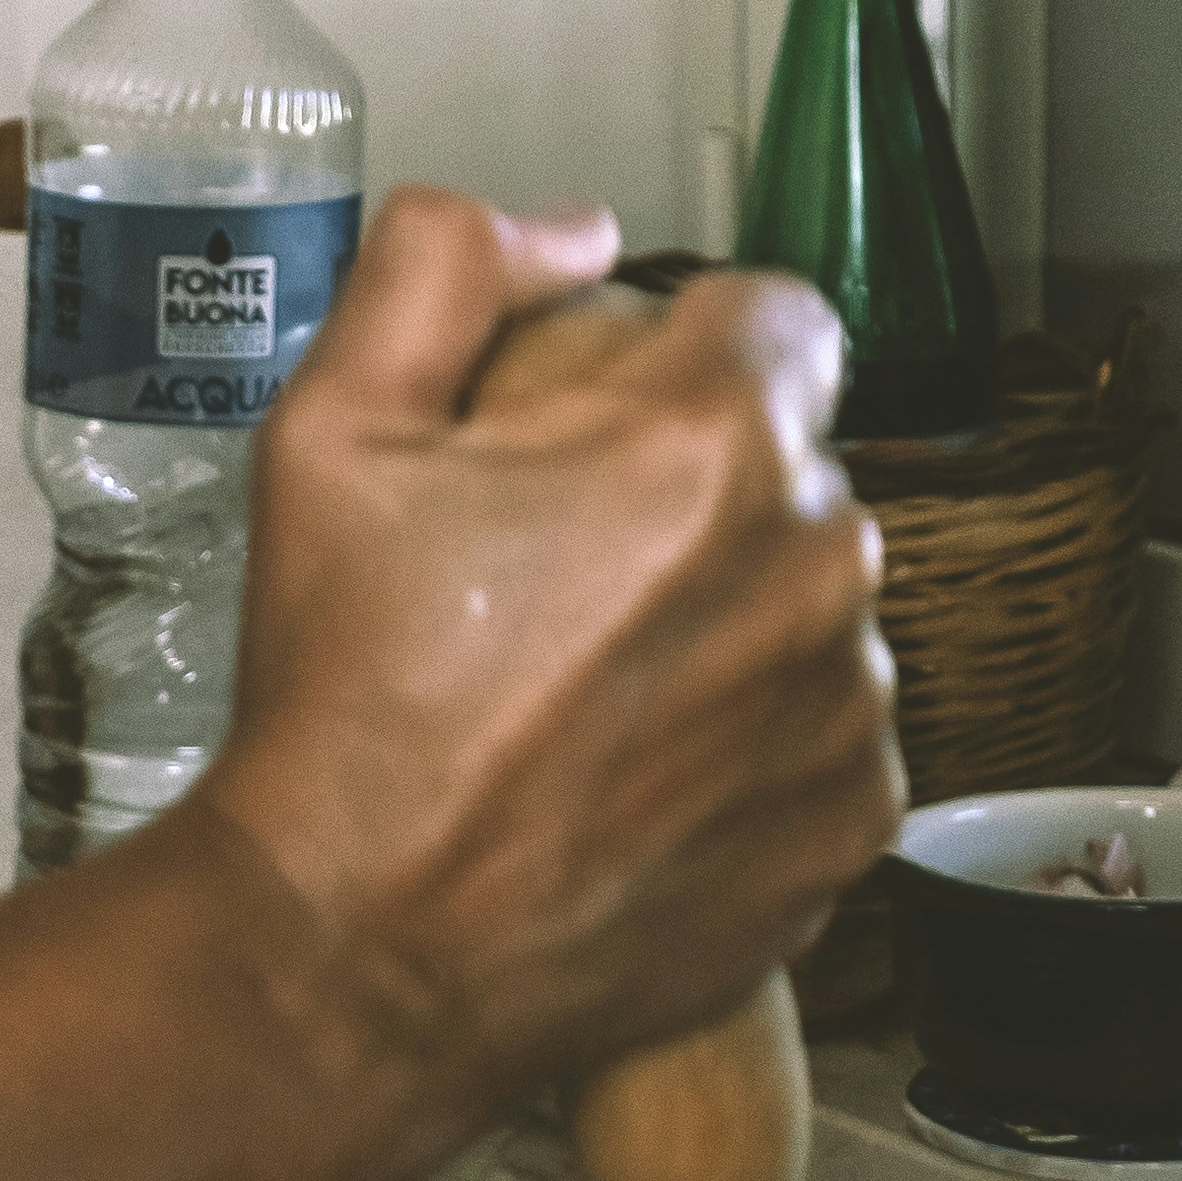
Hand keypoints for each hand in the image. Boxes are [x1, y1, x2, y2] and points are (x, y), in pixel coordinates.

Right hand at [201, 193, 904, 1116]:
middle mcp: (813, 566)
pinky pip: (824, 732)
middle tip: (554, 570)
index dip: (685, 347)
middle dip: (691, 491)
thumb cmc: (347, 707)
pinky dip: (748, 742)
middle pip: (788, 466)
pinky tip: (631, 773)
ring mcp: (844, 705)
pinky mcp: (850, 821)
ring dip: (724, 618)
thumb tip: (573, 233)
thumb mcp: (331, 429)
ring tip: (584, 690)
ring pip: (808, 601)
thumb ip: (447, 264)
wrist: (363, 947)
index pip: (779, 316)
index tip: (615, 411)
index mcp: (706, 444)